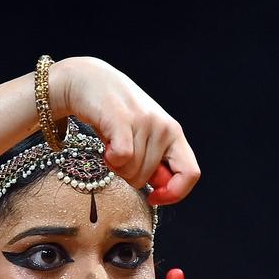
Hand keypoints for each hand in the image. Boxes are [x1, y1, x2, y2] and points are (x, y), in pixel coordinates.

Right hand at [51, 57, 199, 204]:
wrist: (88, 80)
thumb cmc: (115, 114)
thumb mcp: (143, 136)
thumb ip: (155, 160)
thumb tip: (162, 190)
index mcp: (174, 133)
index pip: (190, 174)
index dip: (174, 194)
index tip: (154, 198)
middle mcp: (164, 127)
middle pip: (148, 178)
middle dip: (129, 176)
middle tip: (119, 156)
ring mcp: (145, 122)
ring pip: (132, 171)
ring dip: (116, 166)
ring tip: (111, 145)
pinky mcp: (122, 119)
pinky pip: (122, 158)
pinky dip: (110, 159)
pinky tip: (107, 147)